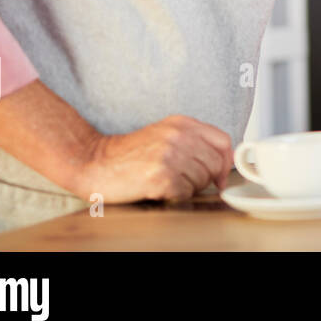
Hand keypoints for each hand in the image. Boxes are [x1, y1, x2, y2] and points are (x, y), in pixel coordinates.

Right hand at [70, 115, 233, 202]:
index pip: (223, 141)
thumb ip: (193, 141)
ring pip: (201, 181)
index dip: (226, 162)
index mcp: (182, 123)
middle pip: (215, 164)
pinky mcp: (161, 176)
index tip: (220, 176)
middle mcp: (179, 136)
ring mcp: (170, 156)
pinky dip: (175, 196)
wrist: (95, 163)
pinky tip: (159, 189)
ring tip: (167, 182)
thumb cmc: (129, 154)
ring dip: (188, 188)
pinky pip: (185, 193)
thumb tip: (223, 162)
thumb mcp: (165, 134)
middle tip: (184, 182)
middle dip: (205, 179)